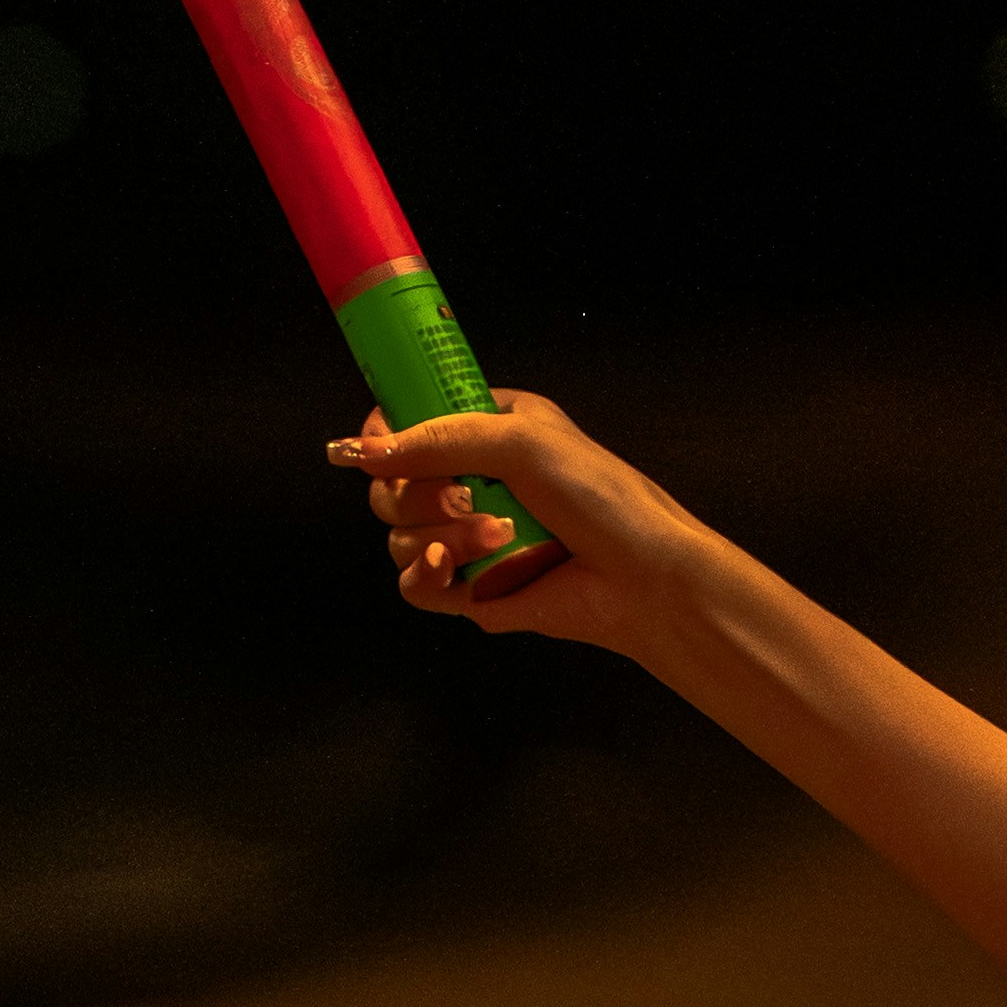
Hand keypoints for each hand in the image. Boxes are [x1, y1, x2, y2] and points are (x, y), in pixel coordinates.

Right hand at [327, 387, 723, 652]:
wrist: (644, 580)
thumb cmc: (602, 499)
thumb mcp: (522, 440)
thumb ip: (438, 438)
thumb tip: (362, 451)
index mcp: (489, 427)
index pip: (408, 418)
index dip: (386, 433)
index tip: (384, 447)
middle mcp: (474, 479)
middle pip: (392, 481)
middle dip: (414, 492)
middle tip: (459, 497)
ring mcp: (470, 536)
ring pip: (399, 532)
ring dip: (437, 536)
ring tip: (493, 539)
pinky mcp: (473, 588)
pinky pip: (415, 582)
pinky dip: (425, 575)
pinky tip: (453, 569)